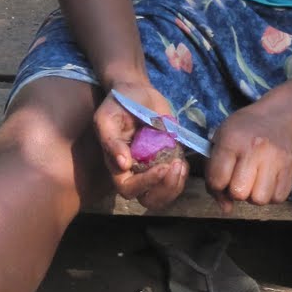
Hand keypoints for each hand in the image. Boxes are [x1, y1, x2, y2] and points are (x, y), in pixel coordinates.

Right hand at [94, 83, 189, 212]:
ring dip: (175, 186)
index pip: (129, 188)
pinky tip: (183, 161)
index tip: (162, 167)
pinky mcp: (167, 161)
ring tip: (181, 165)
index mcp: (117, 165)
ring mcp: (152, 168)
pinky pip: (176, 180)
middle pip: (148, 199)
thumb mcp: (108, 118)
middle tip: (175, 168)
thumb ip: (111, 141)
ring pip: (163, 195)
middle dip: (164, 190)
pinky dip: (182, 175)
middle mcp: (135, 172)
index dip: (146, 184)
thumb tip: (122, 164)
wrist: (138, 92)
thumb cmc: (119, 104)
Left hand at [205, 105, 291, 210]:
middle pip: (239, 193)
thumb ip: (214, 176)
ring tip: (254, 180)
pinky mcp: (290, 167)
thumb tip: (226, 209)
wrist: (276, 118)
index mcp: (232, 140)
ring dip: (254, 195)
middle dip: (235, 191)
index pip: (217, 180)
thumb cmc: (243, 131)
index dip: (216, 184)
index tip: (221, 176)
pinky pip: (278, 198)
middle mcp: (255, 149)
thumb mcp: (220, 142)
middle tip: (239, 178)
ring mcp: (275, 159)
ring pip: (260, 199)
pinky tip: (267, 181)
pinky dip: (271, 195)